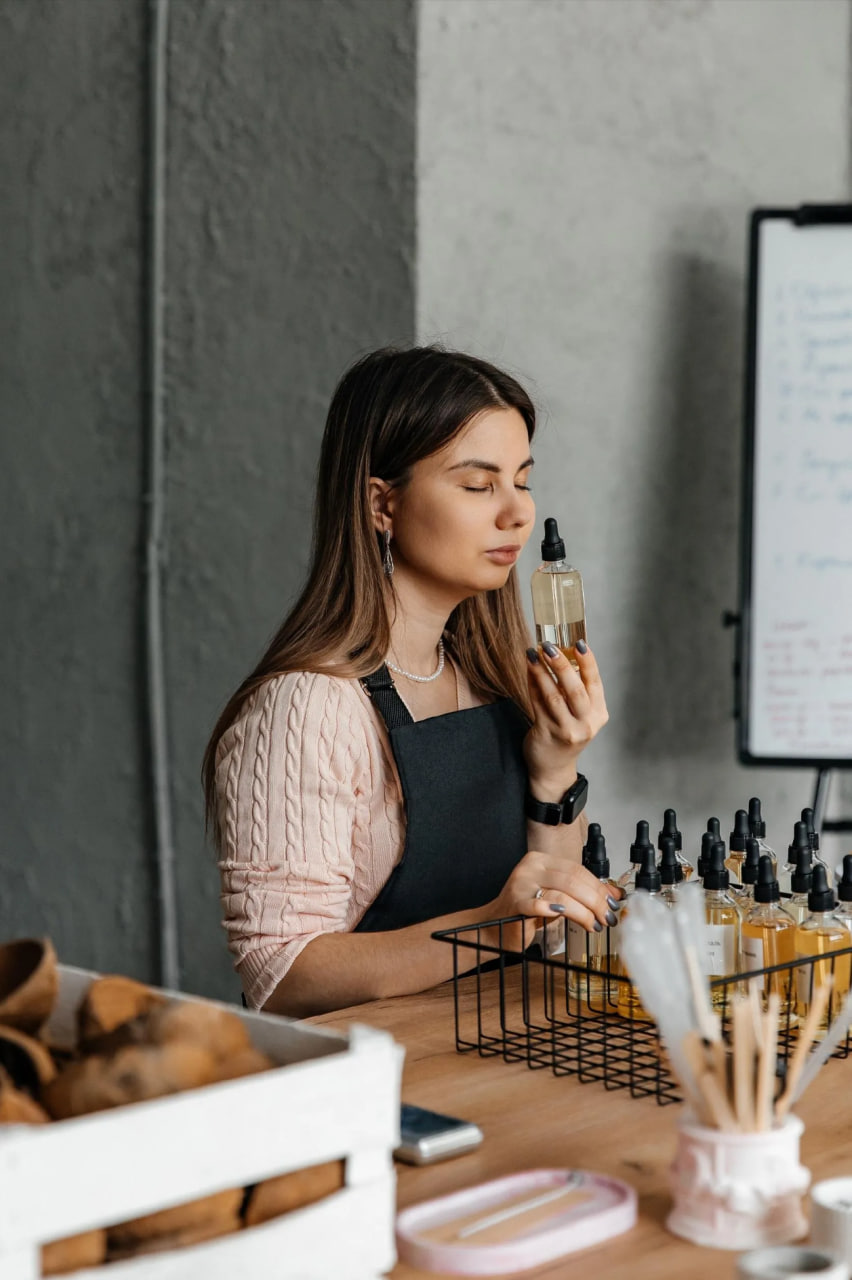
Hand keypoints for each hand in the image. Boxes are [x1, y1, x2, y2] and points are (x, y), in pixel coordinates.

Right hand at [480, 849, 620, 951]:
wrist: (493, 925)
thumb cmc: (524, 911)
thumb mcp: (556, 897)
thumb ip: (581, 893)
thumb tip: (613, 894)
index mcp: (540, 861)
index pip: (577, 869)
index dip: (598, 887)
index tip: (612, 902)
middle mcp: (530, 868)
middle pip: (572, 880)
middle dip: (595, 900)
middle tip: (607, 917)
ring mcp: (521, 884)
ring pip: (562, 893)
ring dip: (584, 912)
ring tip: (594, 924)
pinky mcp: (516, 903)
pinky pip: (538, 905)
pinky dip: (552, 910)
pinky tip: (561, 916)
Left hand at [523, 641, 608, 799]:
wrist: (553, 768)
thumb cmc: (567, 732)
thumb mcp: (580, 714)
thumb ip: (577, 690)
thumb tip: (562, 653)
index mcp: (598, 714)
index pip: (595, 683)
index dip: (588, 662)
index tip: (579, 643)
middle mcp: (586, 723)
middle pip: (575, 690)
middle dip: (561, 665)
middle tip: (549, 646)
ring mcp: (566, 730)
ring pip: (553, 696)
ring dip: (542, 672)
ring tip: (533, 654)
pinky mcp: (546, 733)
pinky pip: (538, 704)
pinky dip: (532, 685)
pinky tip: (528, 670)